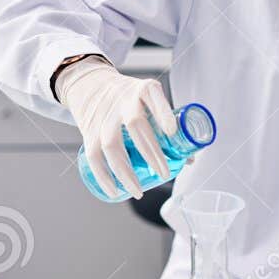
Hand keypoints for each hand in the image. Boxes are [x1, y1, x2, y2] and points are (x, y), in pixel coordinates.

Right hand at [57, 57, 175, 198]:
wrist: (90, 86)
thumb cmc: (129, 97)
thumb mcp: (149, 98)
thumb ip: (168, 126)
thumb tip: (188, 158)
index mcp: (143, 89)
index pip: (152, 95)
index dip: (163, 113)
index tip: (172, 131)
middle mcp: (123, 101)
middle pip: (136, 125)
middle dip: (151, 152)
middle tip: (164, 174)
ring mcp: (104, 117)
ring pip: (112, 145)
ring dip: (125, 172)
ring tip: (138, 192)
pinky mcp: (89, 131)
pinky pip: (94, 156)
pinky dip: (103, 176)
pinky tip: (114, 192)